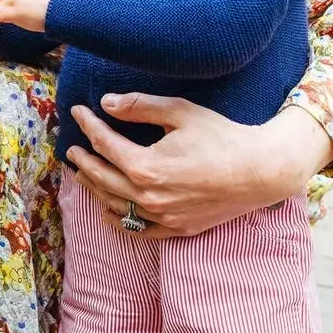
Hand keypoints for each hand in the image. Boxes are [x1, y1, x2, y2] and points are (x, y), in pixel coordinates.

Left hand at [67, 95, 332, 238]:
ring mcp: (163, 217)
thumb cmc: (222, 137)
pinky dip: (118, 219)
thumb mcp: (180, 112)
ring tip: (83, 173)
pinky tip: (108, 210)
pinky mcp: (177, 228)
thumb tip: (107, 103)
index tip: (77, 112)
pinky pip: (138, 229)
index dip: (88, 125)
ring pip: (115, 205)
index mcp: (146, 166)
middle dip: (83, 160)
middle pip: (102, 178)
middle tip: (71, 148)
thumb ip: (140, 107)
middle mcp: (149, 197)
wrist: (262, 171)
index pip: (104, 144)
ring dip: (95, 188)